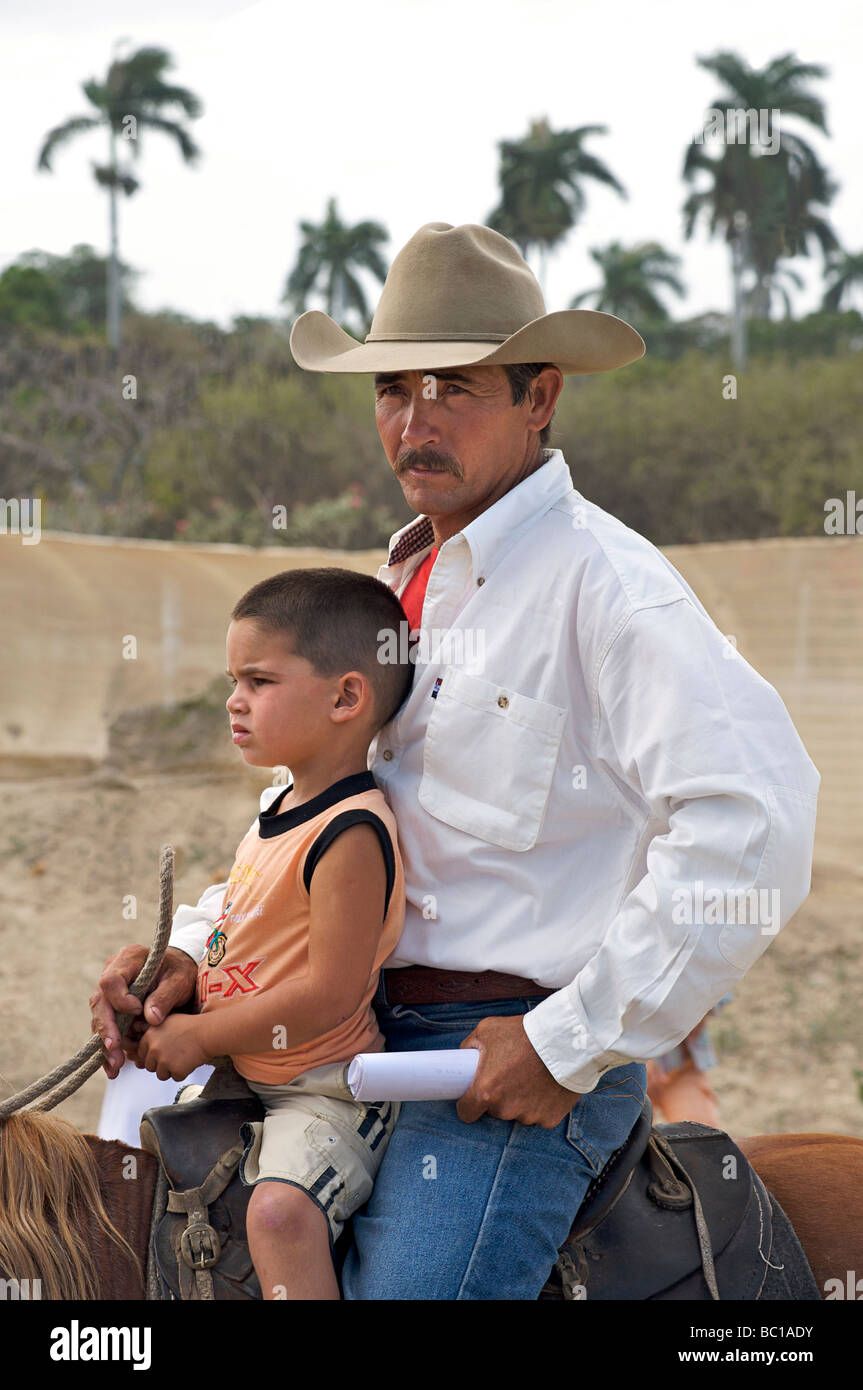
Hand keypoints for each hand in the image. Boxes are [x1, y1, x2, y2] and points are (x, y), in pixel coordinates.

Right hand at [90, 945, 197, 1078]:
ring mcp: (109, 992)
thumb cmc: (180, 971)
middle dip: (107, 1030)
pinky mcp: (112, 1009)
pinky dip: (110, 1049)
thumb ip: (165, 996)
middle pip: (100, 1003)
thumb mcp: (179, 980)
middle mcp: (112, 974)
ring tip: (116, 1065)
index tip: (137, 1011)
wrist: (179, 973)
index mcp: (128, 959)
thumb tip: (151, 1019)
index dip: (120, 1000)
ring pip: (100, 1020)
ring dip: (107, 1045)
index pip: (111, 981)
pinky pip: (106, 1030)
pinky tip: (113, 1068)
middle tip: (115, 1050)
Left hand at [135, 1013, 208, 1081]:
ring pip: (161, 1074)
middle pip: (150, 1066)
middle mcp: (153, 1049)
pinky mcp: (175, 1070)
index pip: (142, 1053)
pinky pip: (176, 1077)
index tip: (165, 1049)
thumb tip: (137, 1030)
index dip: (154, 1053)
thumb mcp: (167, 1020)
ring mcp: (164, 1061)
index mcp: (149, 1036)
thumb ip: (151, 1028)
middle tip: (176, 1053)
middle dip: (161, 1063)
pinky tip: (189, 1060)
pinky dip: (183, 1072)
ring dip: (171, 1069)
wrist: (207, 1032)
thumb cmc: (190, 1025)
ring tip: (183, 1056)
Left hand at [457, 1015, 581, 1127]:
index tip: (474, 1095)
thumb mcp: (487, 1030)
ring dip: (520, 1101)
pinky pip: (539, 1115)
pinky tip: (545, 1086)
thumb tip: (463, 1056)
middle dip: (498, 1096)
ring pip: (517, 1113)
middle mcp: (505, 1109)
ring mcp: (528, 1116)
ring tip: (530, 1076)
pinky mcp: (549, 1119)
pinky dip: (541, 1104)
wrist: (563, 1039)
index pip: (466, 1113)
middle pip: (494, 1111)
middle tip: (510, 1074)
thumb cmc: (522, 1033)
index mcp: (485, 1091)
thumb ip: (470, 1046)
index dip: (468, 1104)